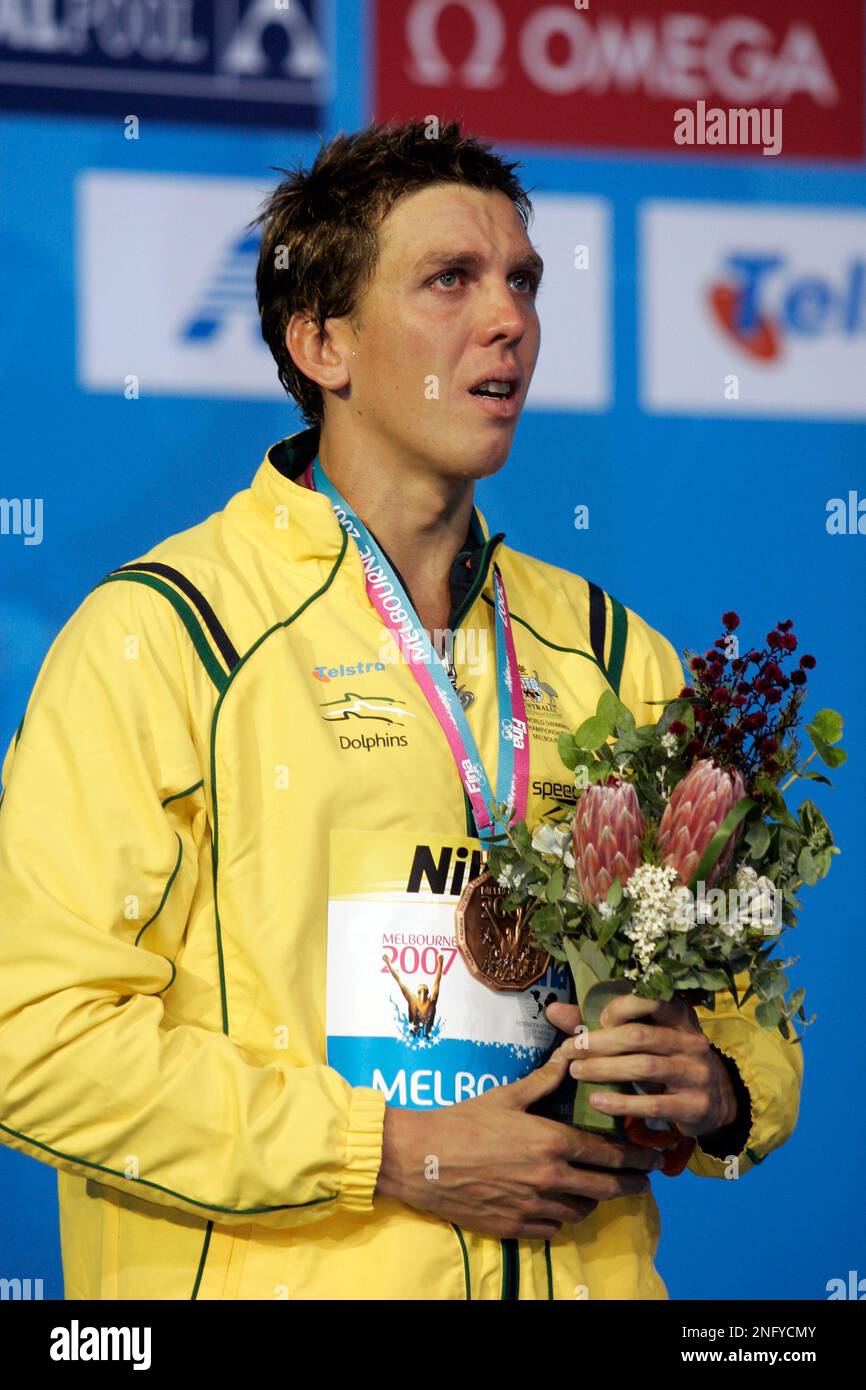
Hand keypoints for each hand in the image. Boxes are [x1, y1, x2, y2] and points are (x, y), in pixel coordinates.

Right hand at [374, 1046, 667, 1240]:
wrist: (422, 1159)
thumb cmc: (464, 1121)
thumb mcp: (508, 1095)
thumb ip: (546, 1079)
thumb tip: (573, 1052)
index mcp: (552, 1142)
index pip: (609, 1154)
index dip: (635, 1157)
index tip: (651, 1158)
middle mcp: (551, 1179)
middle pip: (606, 1189)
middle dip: (630, 1185)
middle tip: (643, 1180)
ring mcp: (534, 1207)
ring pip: (581, 1210)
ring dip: (593, 1200)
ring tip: (597, 1189)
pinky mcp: (517, 1227)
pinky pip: (554, 1227)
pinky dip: (562, 1216)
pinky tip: (561, 1205)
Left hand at [545, 995, 737, 1140]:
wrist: (715, 1101)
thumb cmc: (667, 1061)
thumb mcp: (643, 1039)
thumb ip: (599, 1025)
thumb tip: (554, 1010)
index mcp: (678, 1017)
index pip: (650, 1001)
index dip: (619, 1008)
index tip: (595, 1021)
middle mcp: (691, 1041)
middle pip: (639, 1035)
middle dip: (599, 1043)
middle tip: (570, 1050)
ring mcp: (696, 1072)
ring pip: (645, 1067)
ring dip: (605, 1070)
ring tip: (576, 1073)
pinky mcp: (696, 1105)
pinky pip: (654, 1104)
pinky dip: (622, 1103)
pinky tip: (597, 1102)